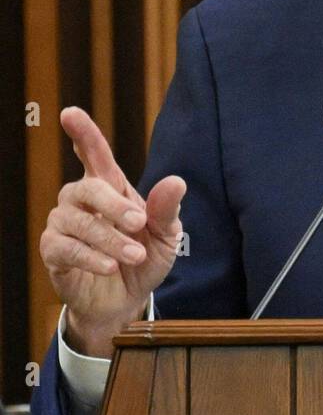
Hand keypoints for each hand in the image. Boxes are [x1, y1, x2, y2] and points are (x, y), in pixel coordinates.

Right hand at [40, 107, 185, 356]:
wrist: (128, 301)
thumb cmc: (144, 259)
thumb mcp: (166, 235)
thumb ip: (167, 209)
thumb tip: (176, 181)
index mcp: (110, 187)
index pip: (94, 155)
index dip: (83, 134)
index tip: (70, 113)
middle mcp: (82, 201)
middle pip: (86, 188)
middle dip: (113, 205)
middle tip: (138, 223)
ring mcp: (64, 226)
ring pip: (77, 222)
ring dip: (108, 238)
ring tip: (134, 255)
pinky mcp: (54, 253)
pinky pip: (64, 248)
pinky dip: (90, 257)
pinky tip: (110, 266)